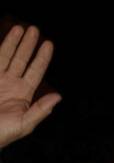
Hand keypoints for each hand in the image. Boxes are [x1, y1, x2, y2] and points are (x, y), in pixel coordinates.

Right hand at [0, 26, 60, 148]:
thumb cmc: (2, 133)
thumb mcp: (24, 124)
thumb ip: (40, 110)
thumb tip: (59, 97)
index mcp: (24, 95)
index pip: (35, 72)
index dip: (42, 58)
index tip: (49, 43)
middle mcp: (12, 84)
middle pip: (22, 60)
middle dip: (28, 45)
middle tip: (34, 29)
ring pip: (7, 56)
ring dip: (13, 42)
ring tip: (20, 28)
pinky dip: (0, 50)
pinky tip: (6, 39)